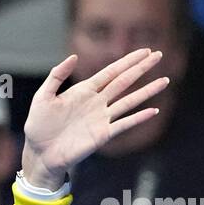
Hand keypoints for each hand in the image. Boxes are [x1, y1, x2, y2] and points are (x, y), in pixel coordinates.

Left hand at [21, 48, 168, 189]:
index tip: (144, 51)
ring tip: (164, 81)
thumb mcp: (43, 98)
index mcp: (84, 91)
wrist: (39, 153)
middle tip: (158, 55)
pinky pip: (124, 124)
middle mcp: (96, 102)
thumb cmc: (39, 126)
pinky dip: (138, 118)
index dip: (127, 61)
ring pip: (129, 101)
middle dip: (141, 68)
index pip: (110, 72)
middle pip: (124, 82)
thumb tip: (73, 56)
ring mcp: (101, 118)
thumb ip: (56, 77)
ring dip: (147, 91)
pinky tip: (152, 110)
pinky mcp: (102, 135)